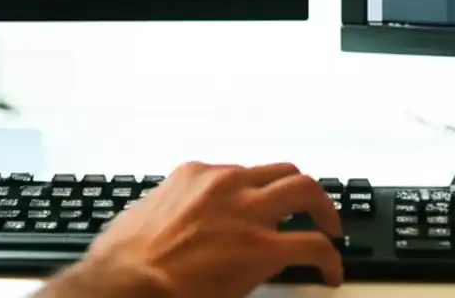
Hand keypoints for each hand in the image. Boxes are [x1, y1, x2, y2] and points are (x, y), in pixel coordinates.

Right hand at [78, 161, 343, 297]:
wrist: (126, 282)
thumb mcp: (144, 215)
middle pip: (282, 171)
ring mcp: (247, 213)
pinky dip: (329, 259)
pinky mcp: (264, 248)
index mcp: (195, 176)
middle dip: (301, 190)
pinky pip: (313, 246)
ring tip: (331, 229)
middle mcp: (226, 184)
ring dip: (324, 209)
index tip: (261, 205)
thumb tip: (171, 223)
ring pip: (306, 191)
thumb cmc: (124, 258)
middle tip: (311, 208)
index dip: (256, 192)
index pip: (240, 173)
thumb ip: (169, 210)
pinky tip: (330, 273)